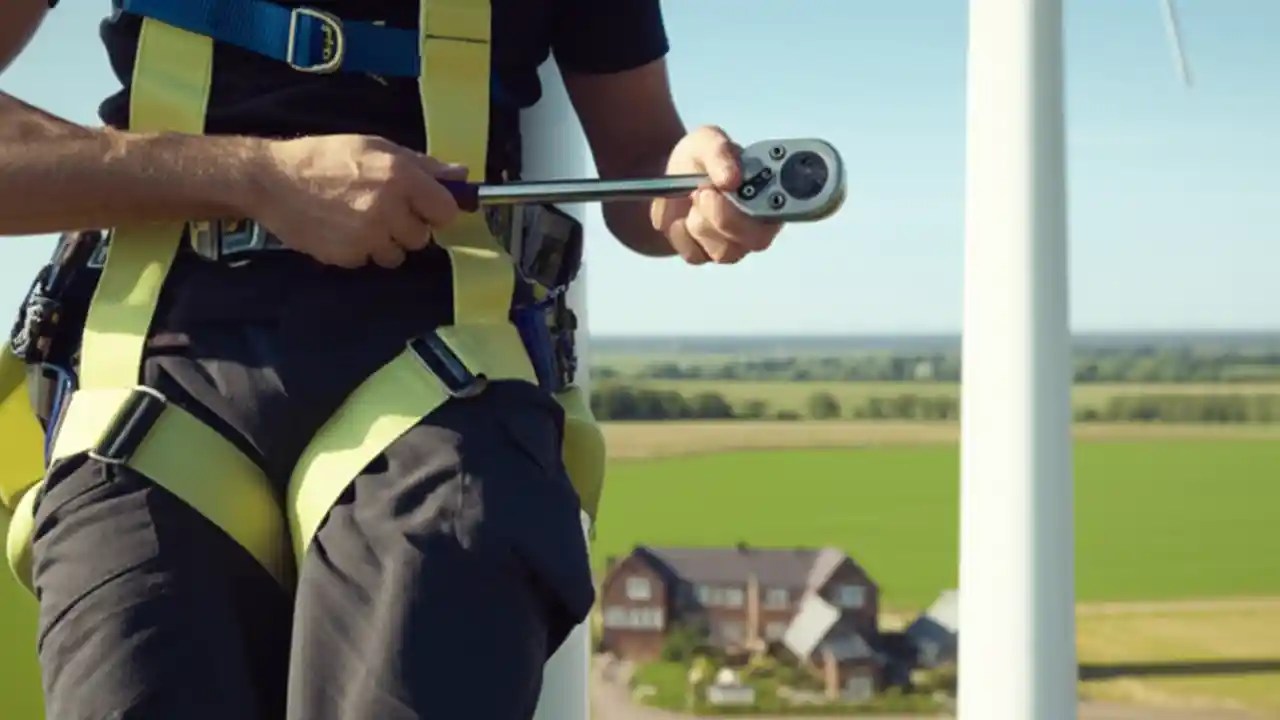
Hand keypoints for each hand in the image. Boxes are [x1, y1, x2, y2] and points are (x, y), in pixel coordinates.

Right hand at [253, 134, 466, 268]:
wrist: (272, 180)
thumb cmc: (326, 157)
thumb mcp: (376, 147)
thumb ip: (423, 164)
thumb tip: (461, 176)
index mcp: (400, 176)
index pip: (446, 211)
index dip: (436, 210)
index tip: (425, 207)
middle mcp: (388, 208)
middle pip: (422, 237)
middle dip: (408, 227)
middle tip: (384, 210)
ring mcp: (368, 236)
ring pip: (397, 255)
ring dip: (385, 243)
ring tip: (360, 220)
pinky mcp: (348, 256)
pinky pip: (369, 261)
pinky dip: (360, 250)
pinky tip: (342, 230)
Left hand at [649, 125, 781, 264]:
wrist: (670, 176)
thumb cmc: (700, 159)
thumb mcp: (707, 142)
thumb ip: (720, 153)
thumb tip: (732, 178)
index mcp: (770, 194)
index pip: (780, 214)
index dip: (755, 205)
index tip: (725, 187)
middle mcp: (759, 225)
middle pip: (755, 240)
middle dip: (722, 216)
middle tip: (702, 192)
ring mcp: (734, 245)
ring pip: (723, 252)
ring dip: (700, 223)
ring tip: (693, 201)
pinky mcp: (707, 256)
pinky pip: (696, 257)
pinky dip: (682, 236)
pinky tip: (680, 218)